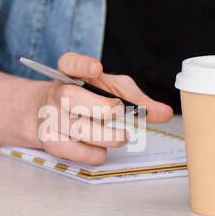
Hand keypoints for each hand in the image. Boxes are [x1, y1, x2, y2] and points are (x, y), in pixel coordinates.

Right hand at [33, 52, 173, 165]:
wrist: (55, 114)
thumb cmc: (90, 98)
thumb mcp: (113, 90)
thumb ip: (138, 100)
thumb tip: (164, 112)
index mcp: (70, 73)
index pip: (69, 63)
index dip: (81, 65)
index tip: (96, 68)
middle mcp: (57, 93)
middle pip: (72, 98)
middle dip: (102, 108)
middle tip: (120, 112)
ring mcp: (51, 118)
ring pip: (80, 129)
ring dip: (109, 136)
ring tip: (121, 136)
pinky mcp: (51, 142)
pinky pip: (78, 151)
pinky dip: (97, 152)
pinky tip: (101, 147)